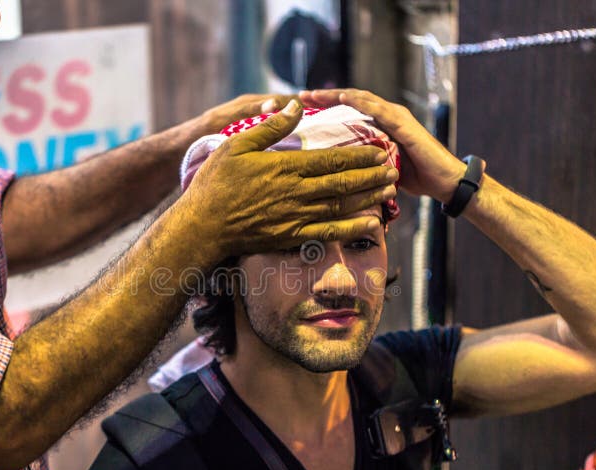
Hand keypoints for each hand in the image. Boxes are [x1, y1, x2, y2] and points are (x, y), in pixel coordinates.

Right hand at [183, 100, 398, 257]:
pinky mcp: (292, 237)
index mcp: (286, 167)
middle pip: (343, 183)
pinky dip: (352, 229)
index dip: (359, 155)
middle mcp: (296, 193)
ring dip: (368, 199)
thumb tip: (296, 105)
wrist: (202, 227)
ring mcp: (296, 217)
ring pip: (341, 206)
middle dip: (371, 176)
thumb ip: (271, 127)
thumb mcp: (237, 145)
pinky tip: (371, 225)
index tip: (378, 149)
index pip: (331, 159)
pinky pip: (329, 233)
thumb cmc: (215, 184)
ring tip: (390, 191)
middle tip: (393, 169)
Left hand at [300, 88, 468, 202]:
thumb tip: (339, 171)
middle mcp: (387, 115)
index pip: (349, 110)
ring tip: (314, 94)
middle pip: (351, 100)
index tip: (304, 107)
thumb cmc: (415, 177)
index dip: (327, 106)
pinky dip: (359, 102)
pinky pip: (378, 109)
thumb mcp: (380, 167)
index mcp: (381, 124)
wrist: (444, 182)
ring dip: (335, 95)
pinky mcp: (403, 124)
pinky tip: (343, 98)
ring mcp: (396, 116)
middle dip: (325, 97)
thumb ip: (364, 162)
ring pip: (361, 99)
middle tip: (301, 96)